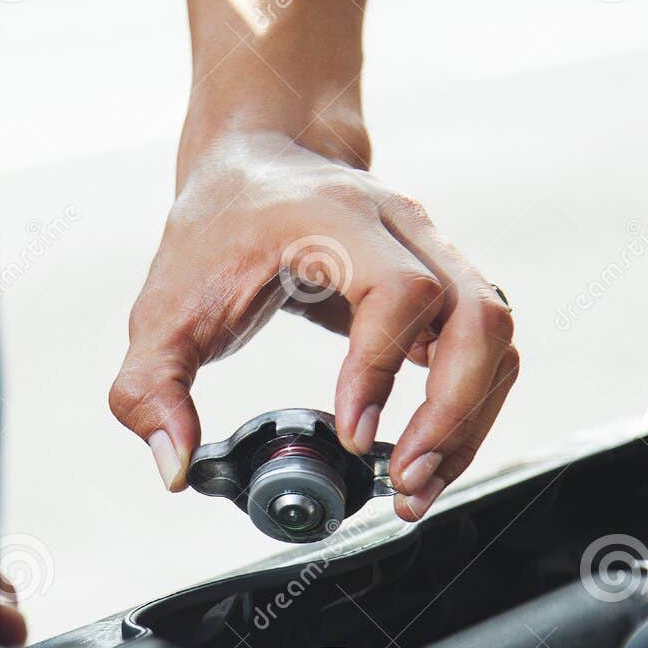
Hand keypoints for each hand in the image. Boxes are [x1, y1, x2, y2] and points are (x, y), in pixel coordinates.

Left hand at [109, 132, 518, 520]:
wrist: (257, 163)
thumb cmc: (217, 228)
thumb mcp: (163, 307)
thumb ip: (151, 388)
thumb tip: (177, 467)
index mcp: (335, 220)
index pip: (400, 289)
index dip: (383, 367)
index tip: (353, 434)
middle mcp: (402, 229)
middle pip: (479, 316)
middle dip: (452, 412)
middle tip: (403, 481)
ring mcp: (435, 252)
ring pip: (496, 336)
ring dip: (471, 420)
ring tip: (417, 484)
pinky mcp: (444, 285)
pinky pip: (486, 348)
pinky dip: (470, 407)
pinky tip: (426, 454)